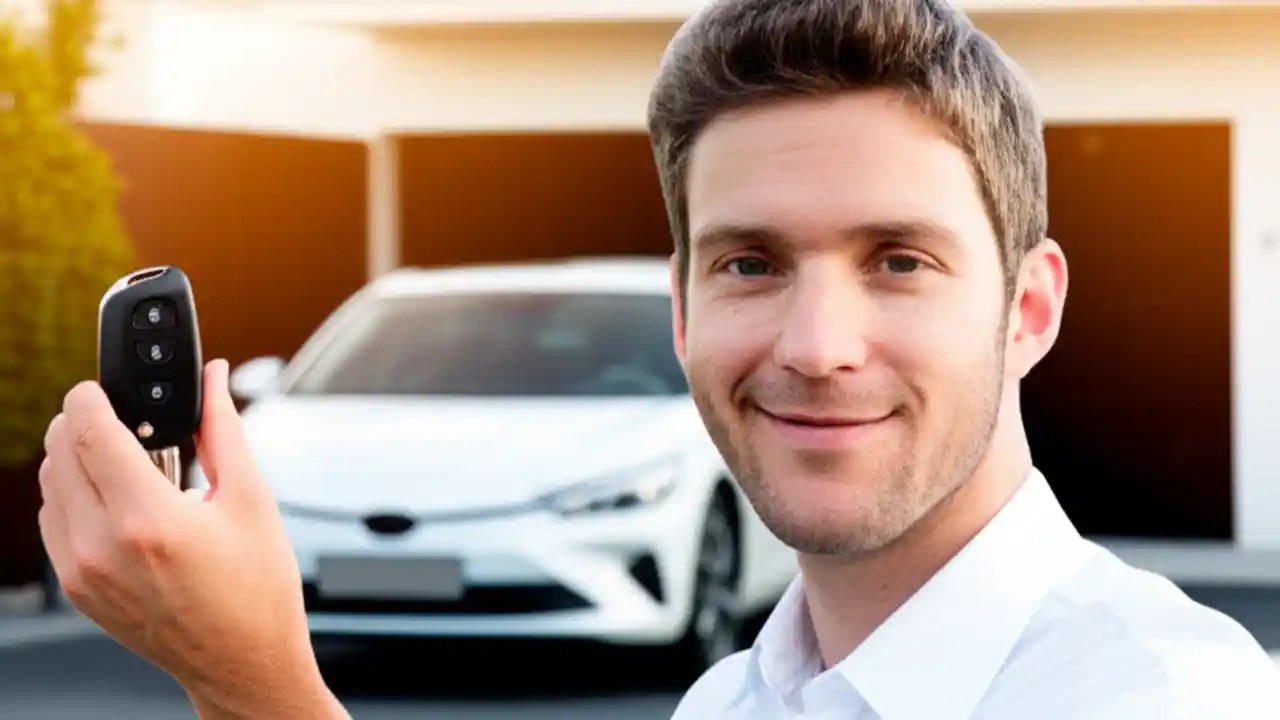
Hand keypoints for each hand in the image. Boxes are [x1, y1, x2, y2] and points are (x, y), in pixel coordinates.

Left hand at [37, 359, 346, 718]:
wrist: (243, 661)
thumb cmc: (256, 589)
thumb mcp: (251, 499)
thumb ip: (223, 429)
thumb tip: (214, 379)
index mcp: (150, 519)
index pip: (88, 432)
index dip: (90, 396)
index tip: (103, 387)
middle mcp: (103, 546)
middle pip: (58, 453)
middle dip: (82, 423)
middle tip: (125, 424)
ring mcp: (82, 572)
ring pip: (49, 486)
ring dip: (75, 459)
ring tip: (130, 468)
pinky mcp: (77, 588)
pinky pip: (52, 522)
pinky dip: (72, 497)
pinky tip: (118, 502)